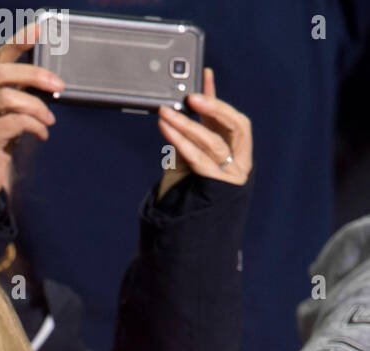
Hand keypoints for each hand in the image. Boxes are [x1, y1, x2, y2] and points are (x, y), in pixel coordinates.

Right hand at [0, 21, 62, 200]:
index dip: (17, 43)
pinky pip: (15, 122)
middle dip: (34, 75)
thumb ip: (13, 89)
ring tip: (48, 119)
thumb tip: (42, 74)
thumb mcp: (0, 110)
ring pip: (7, 97)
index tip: (39, 31)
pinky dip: (35, 126)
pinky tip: (42, 133)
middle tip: (58, 84)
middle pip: (0, 74)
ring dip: (36, 106)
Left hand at [156, 68, 251, 199]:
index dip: (219, 102)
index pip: (235, 120)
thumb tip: (205, 77)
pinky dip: (181, 143)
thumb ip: (207, 114)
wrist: (201, 219)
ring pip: (211, 144)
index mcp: (240, 148)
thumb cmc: (203, 174)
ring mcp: (229, 174)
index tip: (201, 87)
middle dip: (209, 110)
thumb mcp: (206, 141)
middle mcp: (240, 159)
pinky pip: (196, 160)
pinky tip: (167, 131)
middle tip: (186, 98)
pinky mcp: (215, 186)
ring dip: (186, 126)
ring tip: (165, 114)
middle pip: (230, 129)